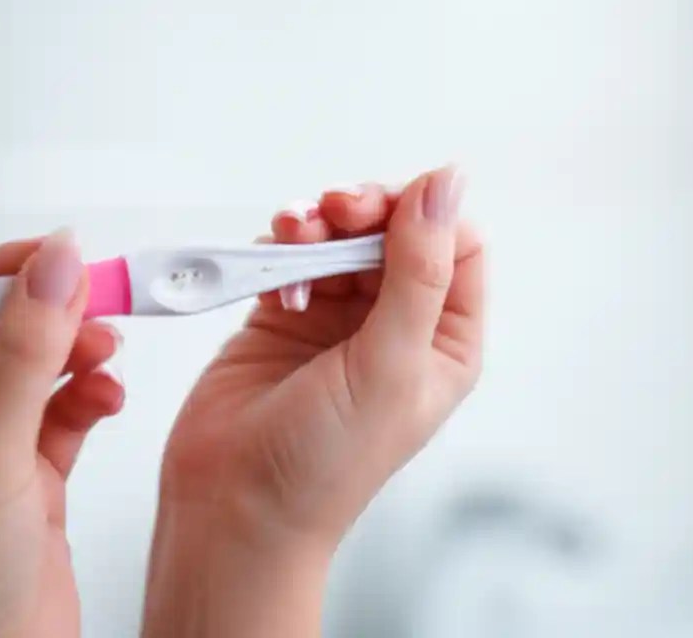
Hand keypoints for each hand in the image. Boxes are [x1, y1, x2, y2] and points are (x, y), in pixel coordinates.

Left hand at [0, 232, 124, 637]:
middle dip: (50, 314)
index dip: (2, 274)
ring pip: (32, 369)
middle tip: (105, 295)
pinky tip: (108, 398)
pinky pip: (59, 414)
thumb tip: (53, 262)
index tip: (63, 255)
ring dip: (75, 354)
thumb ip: (25, 349)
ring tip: (108, 352)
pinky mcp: (22, 480)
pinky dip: (89, 399)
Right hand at [144, 166, 483, 636]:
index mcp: (447, 341)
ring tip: (292, 232)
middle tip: (331, 211)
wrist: (235, 510)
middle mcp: (400, 325)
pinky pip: (292, 255)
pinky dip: (281, 250)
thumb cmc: (325, 462)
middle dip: (364, 210)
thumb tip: (449, 182)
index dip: (424, 213)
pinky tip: (276, 276)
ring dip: (316, 223)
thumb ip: (419, 270)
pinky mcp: (287, 316)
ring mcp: (341, 319)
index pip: (457, 244)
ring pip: (341, 235)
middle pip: (397, 229)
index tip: (379, 211)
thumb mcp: (390, 362)